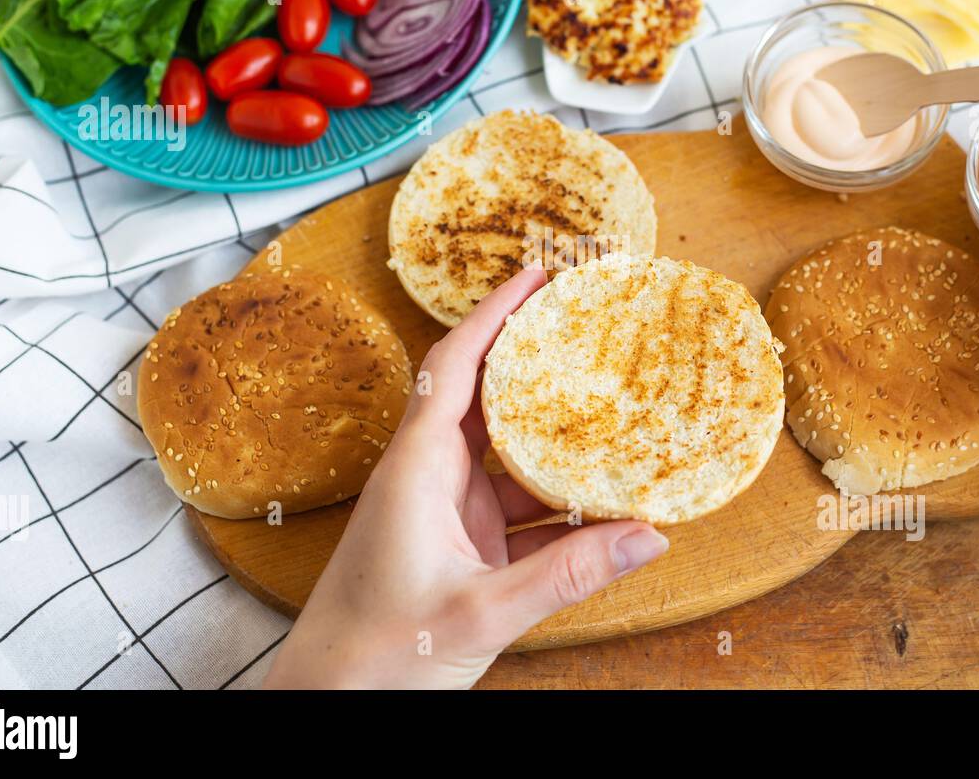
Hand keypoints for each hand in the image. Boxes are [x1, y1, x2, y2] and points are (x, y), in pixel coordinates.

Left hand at [262, 267, 668, 688]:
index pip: (457, 365)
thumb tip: (647, 539)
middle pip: (486, 393)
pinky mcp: (459, 543)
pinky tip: (606, 507)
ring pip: (509, 455)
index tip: (540, 275)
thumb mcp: (483, 612)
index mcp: (417, 468)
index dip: (496, 314)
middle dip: (535, 357)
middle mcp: (429, 476)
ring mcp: (445, 510)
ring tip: (616, 410)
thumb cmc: (375, 656)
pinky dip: (558, 505)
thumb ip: (568, 575)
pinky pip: (518, 507)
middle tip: (587, 323)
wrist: (331, 703)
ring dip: (556, 438)